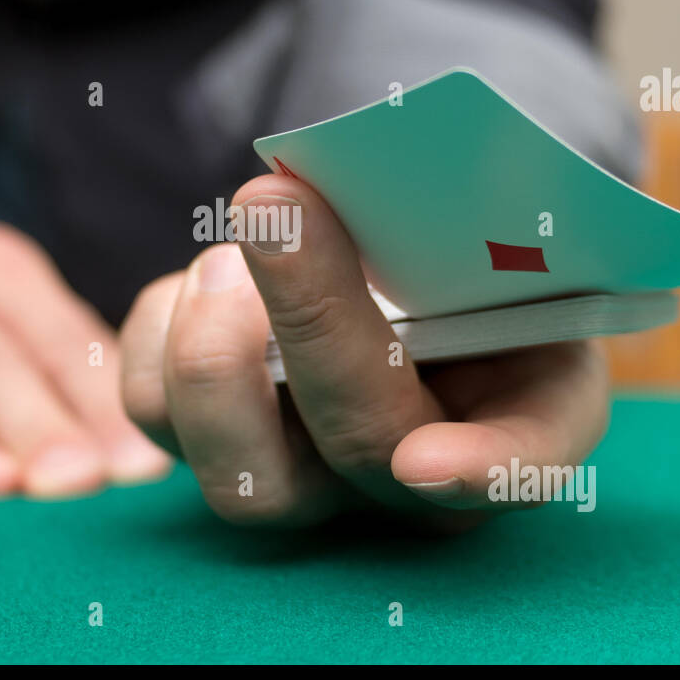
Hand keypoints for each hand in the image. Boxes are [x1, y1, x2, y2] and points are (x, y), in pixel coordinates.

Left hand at [119, 175, 609, 529]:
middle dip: (311, 317)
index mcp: (522, 409)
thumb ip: (480, 231)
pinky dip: (160, 328)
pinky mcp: (218, 445)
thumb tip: (342, 202)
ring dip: (218, 341)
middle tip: (277, 205)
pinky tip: (210, 277)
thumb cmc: (477, 252)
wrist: (417, 264)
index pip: (524, 467)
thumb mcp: (513, 231)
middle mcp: (415, 475)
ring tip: (238, 242)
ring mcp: (312, 477)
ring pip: (242, 476)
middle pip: (362, 445)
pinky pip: (155, 413)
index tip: (424, 458)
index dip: (482, 470)